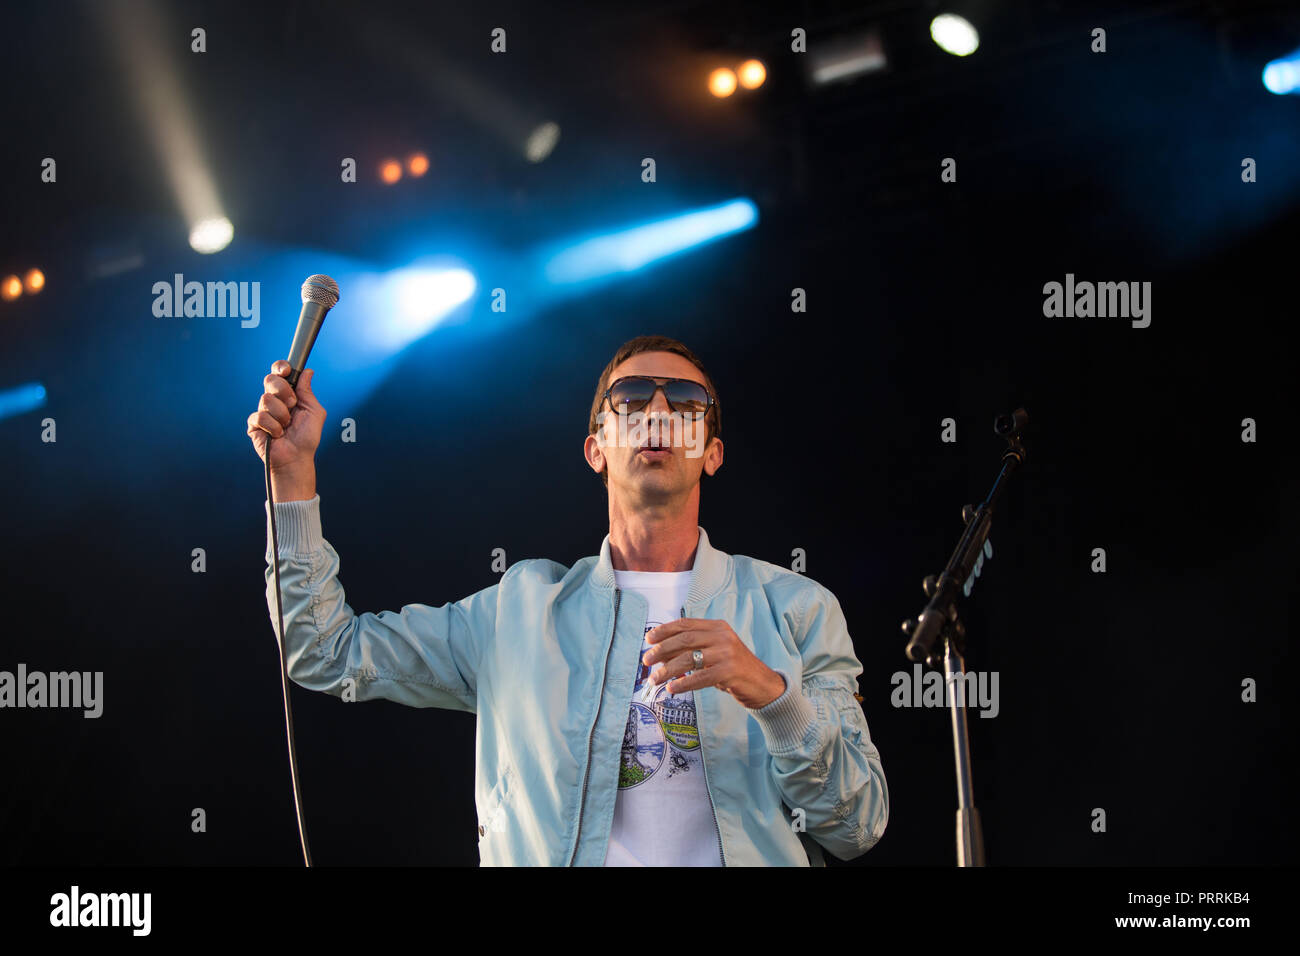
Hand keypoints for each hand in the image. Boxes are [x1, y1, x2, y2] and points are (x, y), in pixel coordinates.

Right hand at [246, 360, 325, 499]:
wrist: (297, 458)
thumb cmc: (307, 437)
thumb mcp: (314, 411)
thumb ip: (307, 391)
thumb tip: (307, 371)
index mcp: (288, 394)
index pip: (279, 373)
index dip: (280, 368)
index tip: (286, 371)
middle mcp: (274, 400)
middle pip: (270, 380)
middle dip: (284, 391)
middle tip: (292, 405)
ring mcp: (263, 411)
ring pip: (266, 399)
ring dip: (282, 415)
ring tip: (287, 426)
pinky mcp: (254, 424)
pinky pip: (260, 417)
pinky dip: (273, 427)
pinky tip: (278, 435)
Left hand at [642, 618, 786, 708]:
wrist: (763, 684)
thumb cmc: (733, 669)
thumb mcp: (714, 652)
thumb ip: (692, 649)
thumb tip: (661, 655)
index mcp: (717, 627)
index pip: (685, 624)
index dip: (664, 630)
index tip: (649, 639)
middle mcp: (723, 636)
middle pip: (684, 640)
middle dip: (662, 650)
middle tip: (647, 660)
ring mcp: (727, 653)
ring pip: (689, 658)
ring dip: (668, 669)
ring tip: (655, 678)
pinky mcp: (729, 672)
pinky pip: (700, 677)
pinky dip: (683, 682)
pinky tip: (672, 688)